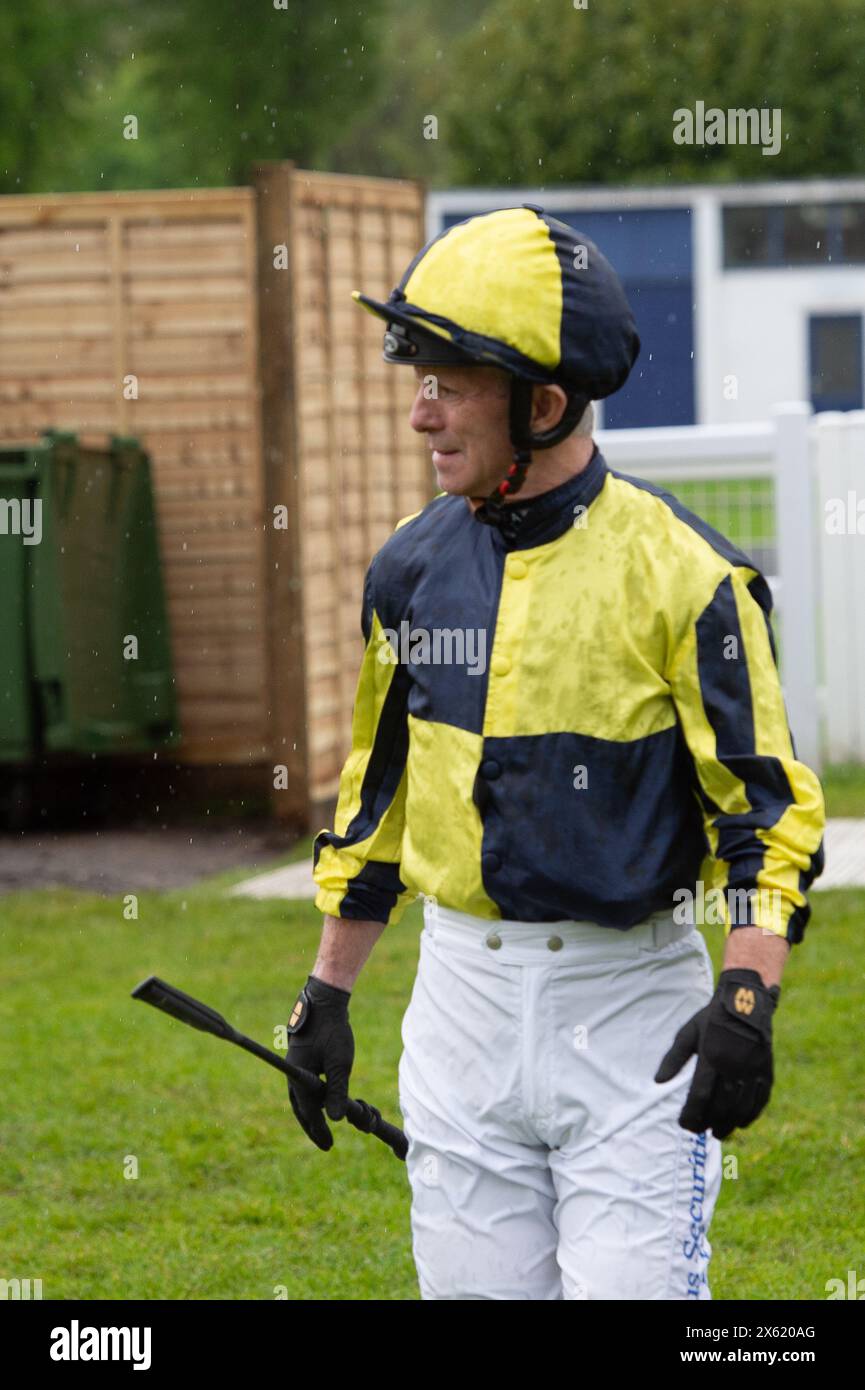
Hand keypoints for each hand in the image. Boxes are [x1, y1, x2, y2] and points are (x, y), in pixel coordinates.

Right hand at [286, 975, 354, 1150]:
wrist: (324, 1001)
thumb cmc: (332, 1031)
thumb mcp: (339, 1063)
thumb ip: (337, 1092)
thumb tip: (336, 1120)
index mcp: (299, 1078)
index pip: (309, 1113)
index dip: (320, 1131)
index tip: (329, 1146)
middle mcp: (293, 1074)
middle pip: (301, 1109)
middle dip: (313, 1127)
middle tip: (325, 1143)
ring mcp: (296, 1066)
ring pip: (300, 1098)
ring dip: (311, 1114)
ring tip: (320, 1126)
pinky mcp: (301, 1058)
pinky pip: (304, 1085)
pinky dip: (311, 1098)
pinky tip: (320, 1100)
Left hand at [653, 969, 780, 1138]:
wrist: (746, 1001)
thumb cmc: (712, 1018)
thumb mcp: (688, 1033)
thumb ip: (674, 1059)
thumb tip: (658, 1082)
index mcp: (711, 1057)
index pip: (700, 1096)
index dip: (691, 1114)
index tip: (683, 1124)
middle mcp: (733, 1067)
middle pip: (720, 1106)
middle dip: (708, 1123)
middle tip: (699, 1130)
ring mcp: (752, 1070)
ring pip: (740, 1107)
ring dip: (728, 1124)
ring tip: (718, 1132)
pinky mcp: (765, 1071)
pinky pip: (759, 1100)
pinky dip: (750, 1115)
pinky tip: (741, 1122)